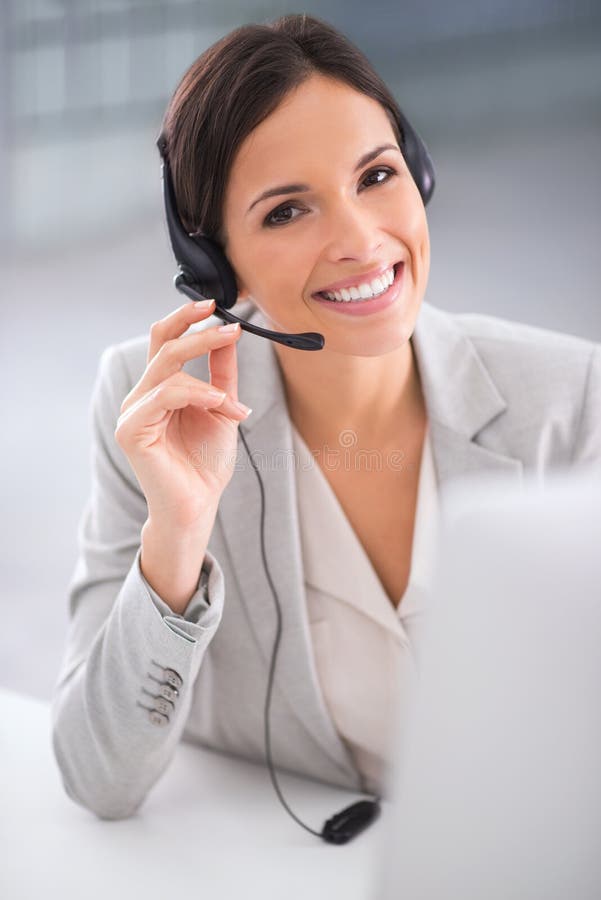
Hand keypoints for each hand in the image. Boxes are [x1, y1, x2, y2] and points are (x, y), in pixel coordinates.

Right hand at [114, 299, 250, 528]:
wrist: (198, 505)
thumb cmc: (206, 463)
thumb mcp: (221, 408)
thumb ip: (221, 374)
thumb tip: (229, 334)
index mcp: (157, 389)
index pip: (163, 341)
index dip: (185, 319)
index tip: (216, 304)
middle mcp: (140, 396)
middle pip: (163, 345)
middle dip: (198, 331)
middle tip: (231, 328)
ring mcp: (133, 412)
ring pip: (167, 368)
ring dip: (208, 376)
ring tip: (231, 400)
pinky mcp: (132, 430)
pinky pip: (165, 395)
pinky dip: (196, 394)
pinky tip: (219, 406)